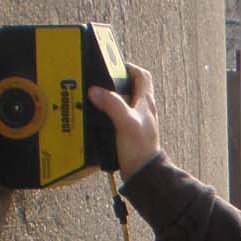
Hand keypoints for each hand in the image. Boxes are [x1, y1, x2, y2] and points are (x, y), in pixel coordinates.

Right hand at [89, 64, 161, 179]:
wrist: (144, 174)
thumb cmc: (140, 149)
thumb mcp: (125, 122)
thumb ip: (112, 104)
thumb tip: (96, 91)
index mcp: (146, 103)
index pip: (142, 76)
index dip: (129, 67)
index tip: (113, 66)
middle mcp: (143, 110)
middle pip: (131, 88)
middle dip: (115, 83)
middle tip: (99, 82)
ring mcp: (136, 122)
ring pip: (123, 103)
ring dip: (110, 99)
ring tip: (94, 98)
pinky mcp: (129, 133)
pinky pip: (118, 118)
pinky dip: (108, 115)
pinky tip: (97, 118)